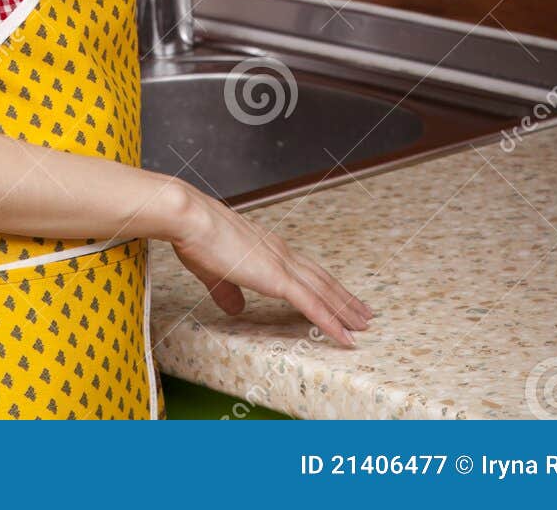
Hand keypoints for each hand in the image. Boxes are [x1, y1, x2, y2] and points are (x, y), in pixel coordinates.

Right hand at [165, 181, 374, 347]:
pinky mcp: (277, 278)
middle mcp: (281, 254)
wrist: (191, 219)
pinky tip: (345, 336)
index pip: (305, 271)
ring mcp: (282, 265)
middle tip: (364, 314)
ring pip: (324, 292)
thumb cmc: (197, 236)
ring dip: (345, 310)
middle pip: (322, 280)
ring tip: (363, 324)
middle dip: (344, 298)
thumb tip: (235, 307)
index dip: (325, 285)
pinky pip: (312, 305)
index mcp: (268, 249)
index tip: (339, 296)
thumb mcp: (214, 270)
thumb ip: (227, 290)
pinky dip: (331, 322)